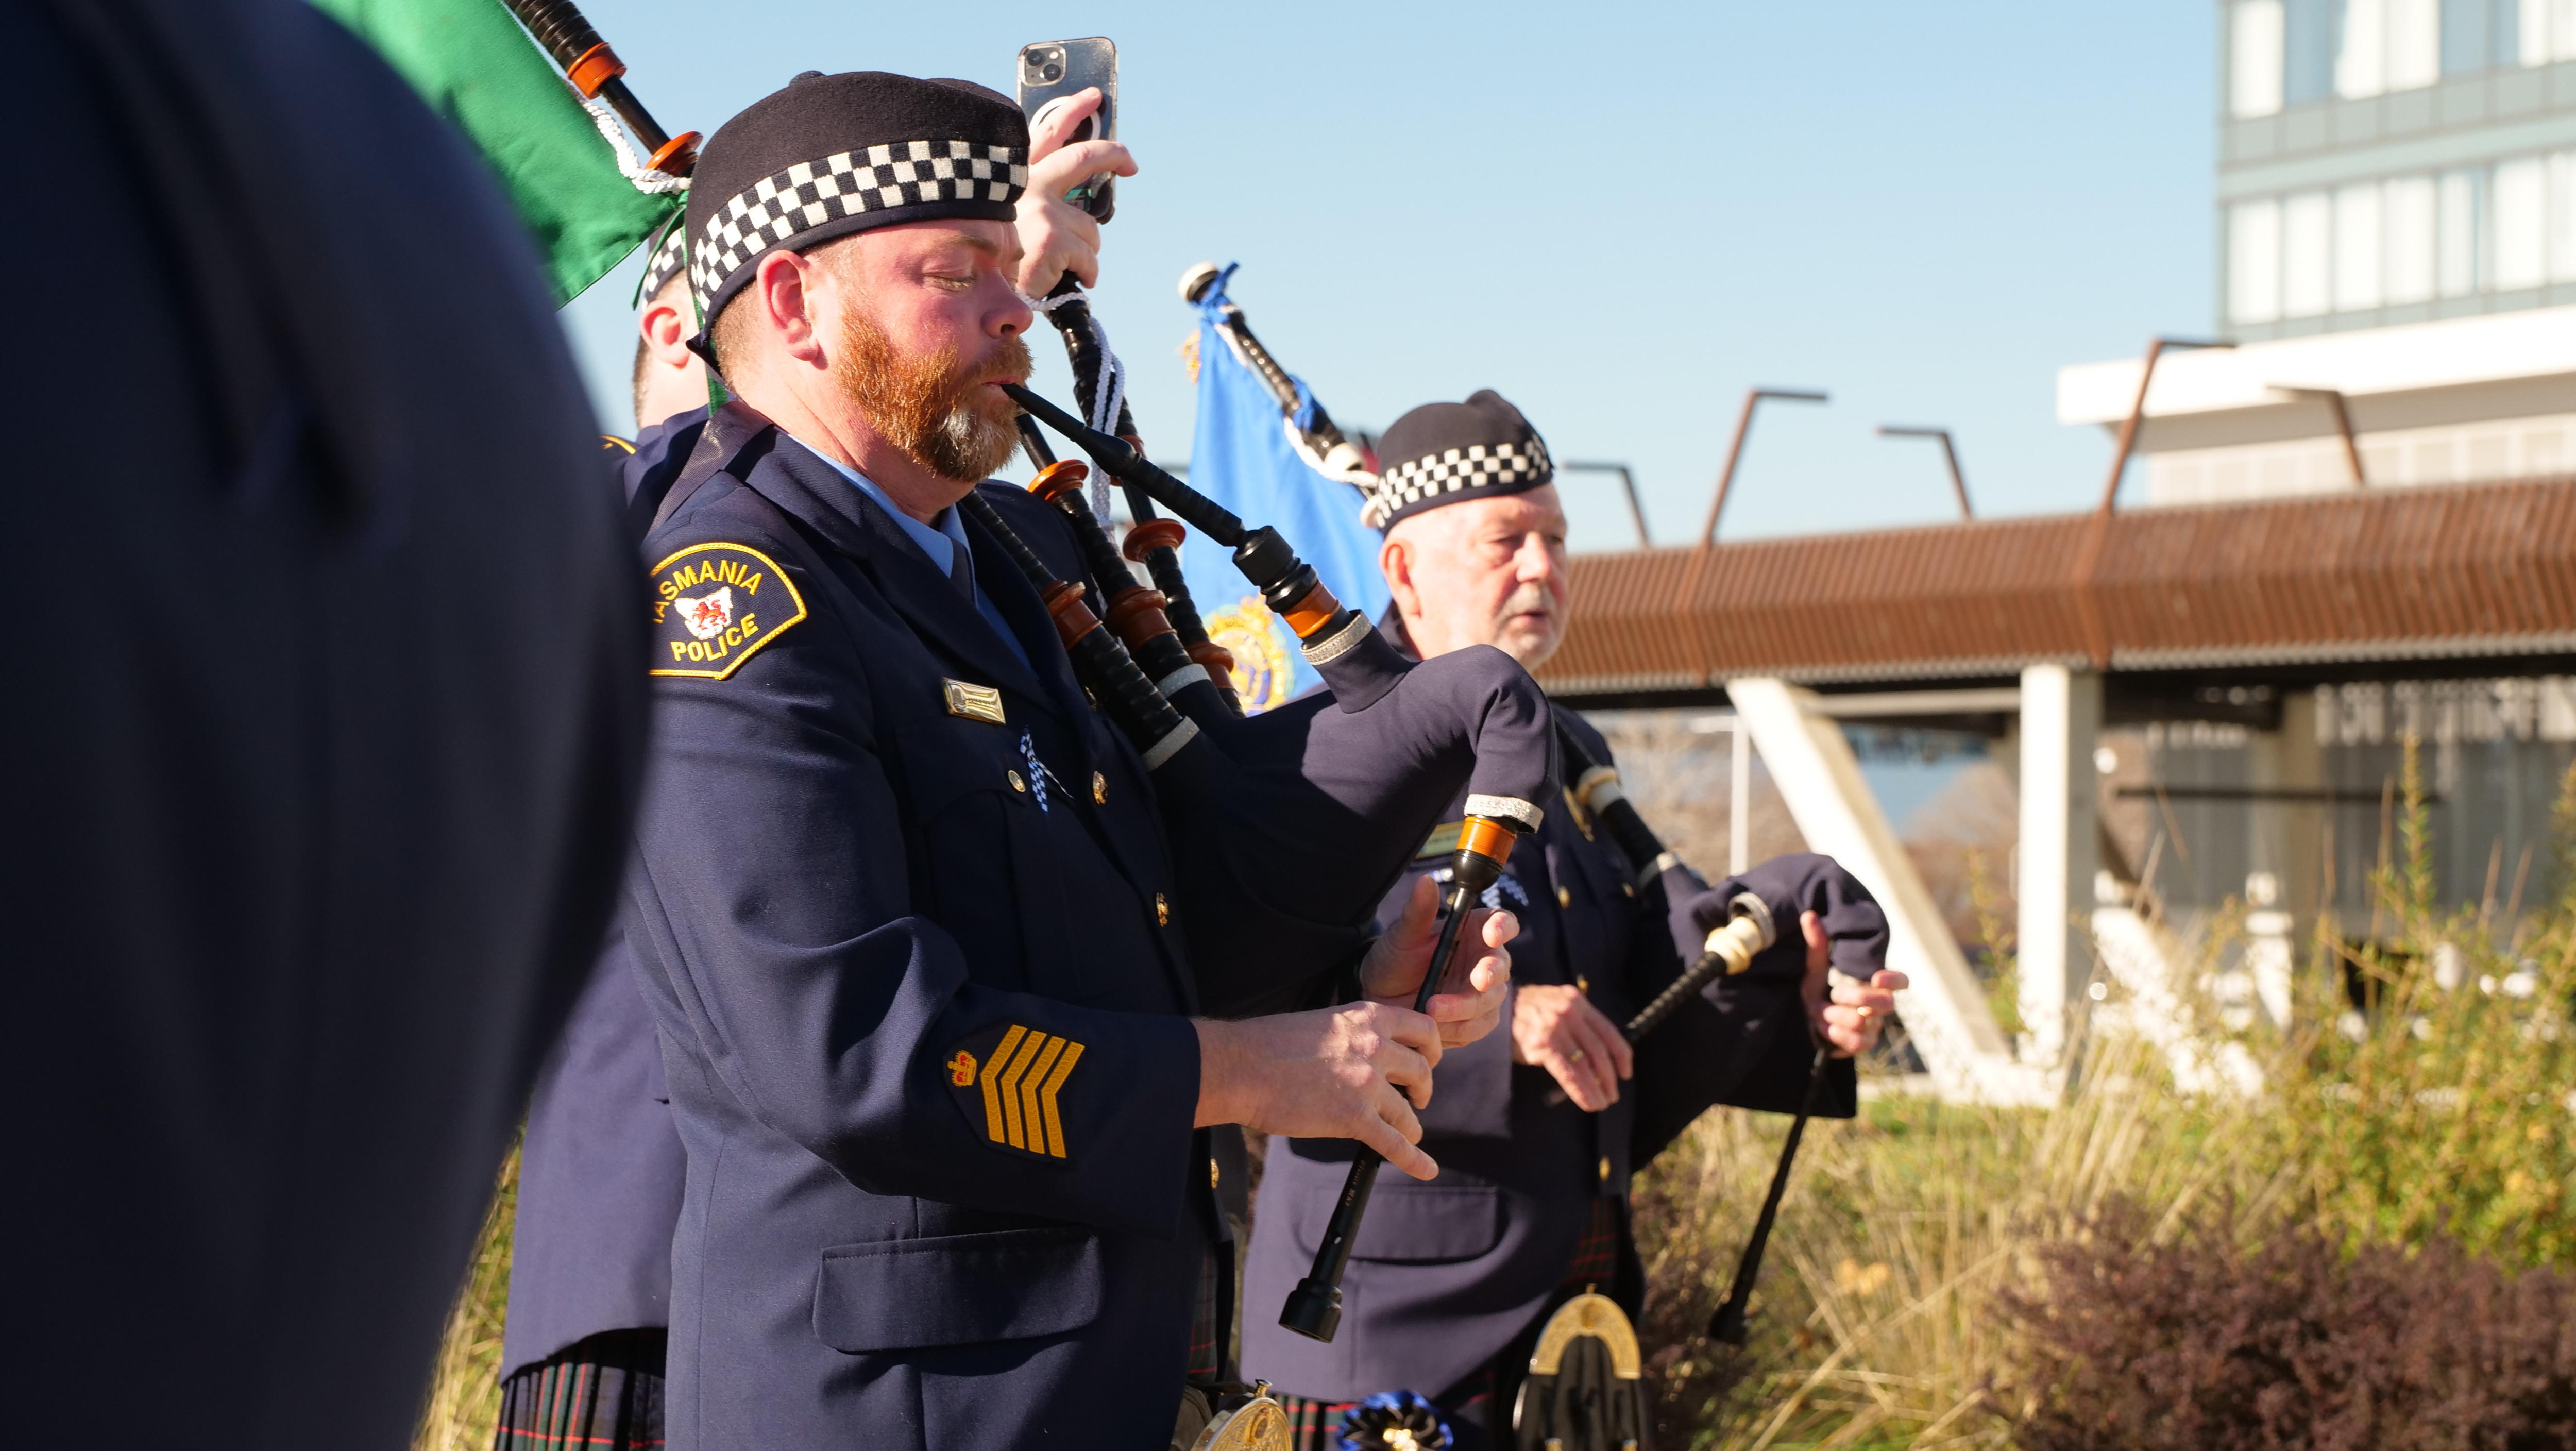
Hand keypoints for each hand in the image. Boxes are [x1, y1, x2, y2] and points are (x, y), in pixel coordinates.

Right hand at [1013, 87, 1137, 295]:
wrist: (982, 295)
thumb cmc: (1001, 261)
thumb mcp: (1014, 220)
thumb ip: (1040, 201)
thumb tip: (1081, 203)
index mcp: (1015, 178)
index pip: (1046, 133)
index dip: (1072, 112)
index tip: (1094, 99)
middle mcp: (1027, 186)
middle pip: (1082, 157)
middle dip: (1113, 154)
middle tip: (1129, 163)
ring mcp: (1041, 210)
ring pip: (1091, 229)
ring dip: (1086, 251)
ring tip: (1061, 266)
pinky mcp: (1053, 240)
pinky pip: (1090, 259)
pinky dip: (1085, 274)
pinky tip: (1063, 279)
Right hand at [1192, 1003, 1445, 1178]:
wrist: (1240, 1067)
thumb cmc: (1268, 1045)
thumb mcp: (1323, 1024)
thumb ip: (1352, 1036)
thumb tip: (1369, 1057)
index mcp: (1367, 1017)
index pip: (1423, 1029)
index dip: (1431, 1049)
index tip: (1428, 1060)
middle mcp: (1374, 1046)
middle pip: (1422, 1070)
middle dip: (1424, 1088)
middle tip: (1417, 1098)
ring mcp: (1367, 1083)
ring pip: (1407, 1112)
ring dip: (1410, 1125)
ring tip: (1407, 1133)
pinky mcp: (1354, 1118)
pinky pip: (1395, 1143)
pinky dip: (1415, 1160)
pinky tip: (1427, 1169)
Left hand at [1357, 875, 1515, 1048]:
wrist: (1380, 999)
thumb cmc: (1393, 960)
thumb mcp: (1401, 936)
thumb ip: (1417, 912)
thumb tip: (1426, 881)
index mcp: (1474, 930)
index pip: (1502, 923)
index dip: (1504, 927)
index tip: (1492, 934)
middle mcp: (1483, 959)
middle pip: (1501, 966)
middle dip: (1491, 974)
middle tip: (1477, 981)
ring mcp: (1482, 992)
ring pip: (1490, 1002)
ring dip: (1466, 1008)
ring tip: (1432, 1010)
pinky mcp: (1475, 1020)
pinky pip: (1478, 1027)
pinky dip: (1459, 1028)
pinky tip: (1436, 1026)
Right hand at [1510, 984, 1632, 1111]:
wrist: (1497, 1008)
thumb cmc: (1530, 1012)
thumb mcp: (1558, 1006)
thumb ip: (1579, 1024)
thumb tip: (1600, 1061)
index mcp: (1577, 1002)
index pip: (1608, 1031)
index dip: (1621, 1055)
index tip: (1626, 1074)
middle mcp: (1568, 1012)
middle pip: (1598, 1050)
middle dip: (1609, 1077)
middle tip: (1612, 1095)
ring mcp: (1554, 1027)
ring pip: (1584, 1064)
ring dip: (1597, 1088)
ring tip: (1601, 1103)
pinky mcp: (1541, 1045)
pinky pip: (1567, 1072)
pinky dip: (1580, 1091)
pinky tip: (1587, 1103)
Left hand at [1797, 908, 1906, 1056]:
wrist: (1802, 1023)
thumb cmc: (1814, 992)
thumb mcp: (1813, 969)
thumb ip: (1816, 945)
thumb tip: (1808, 915)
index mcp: (1871, 984)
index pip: (1900, 982)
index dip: (1894, 980)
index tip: (1876, 976)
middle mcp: (1878, 1006)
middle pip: (1885, 1003)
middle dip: (1854, 997)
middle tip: (1831, 995)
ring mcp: (1872, 1026)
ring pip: (1864, 1022)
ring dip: (1834, 1016)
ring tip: (1819, 1013)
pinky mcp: (1862, 1044)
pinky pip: (1857, 1042)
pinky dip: (1835, 1034)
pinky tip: (1823, 1028)